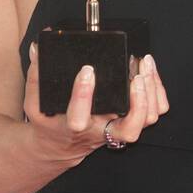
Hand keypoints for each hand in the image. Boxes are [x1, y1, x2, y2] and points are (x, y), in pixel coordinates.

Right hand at [22, 27, 168, 167]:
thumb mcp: (35, 103)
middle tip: (135, 76)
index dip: (83, 95)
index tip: (87, 70)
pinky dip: (157, 92)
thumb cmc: (50, 122)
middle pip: (128, 130)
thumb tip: (39, 47)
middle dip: (137, 103)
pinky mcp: (130, 123)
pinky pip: (154, 112)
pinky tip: (149, 72)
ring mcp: (118, 129)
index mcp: (74, 128)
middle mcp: (100, 131)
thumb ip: (37, 74)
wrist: (60, 145)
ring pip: (146, 120)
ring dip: (150, 93)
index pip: (79, 118)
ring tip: (144, 65)